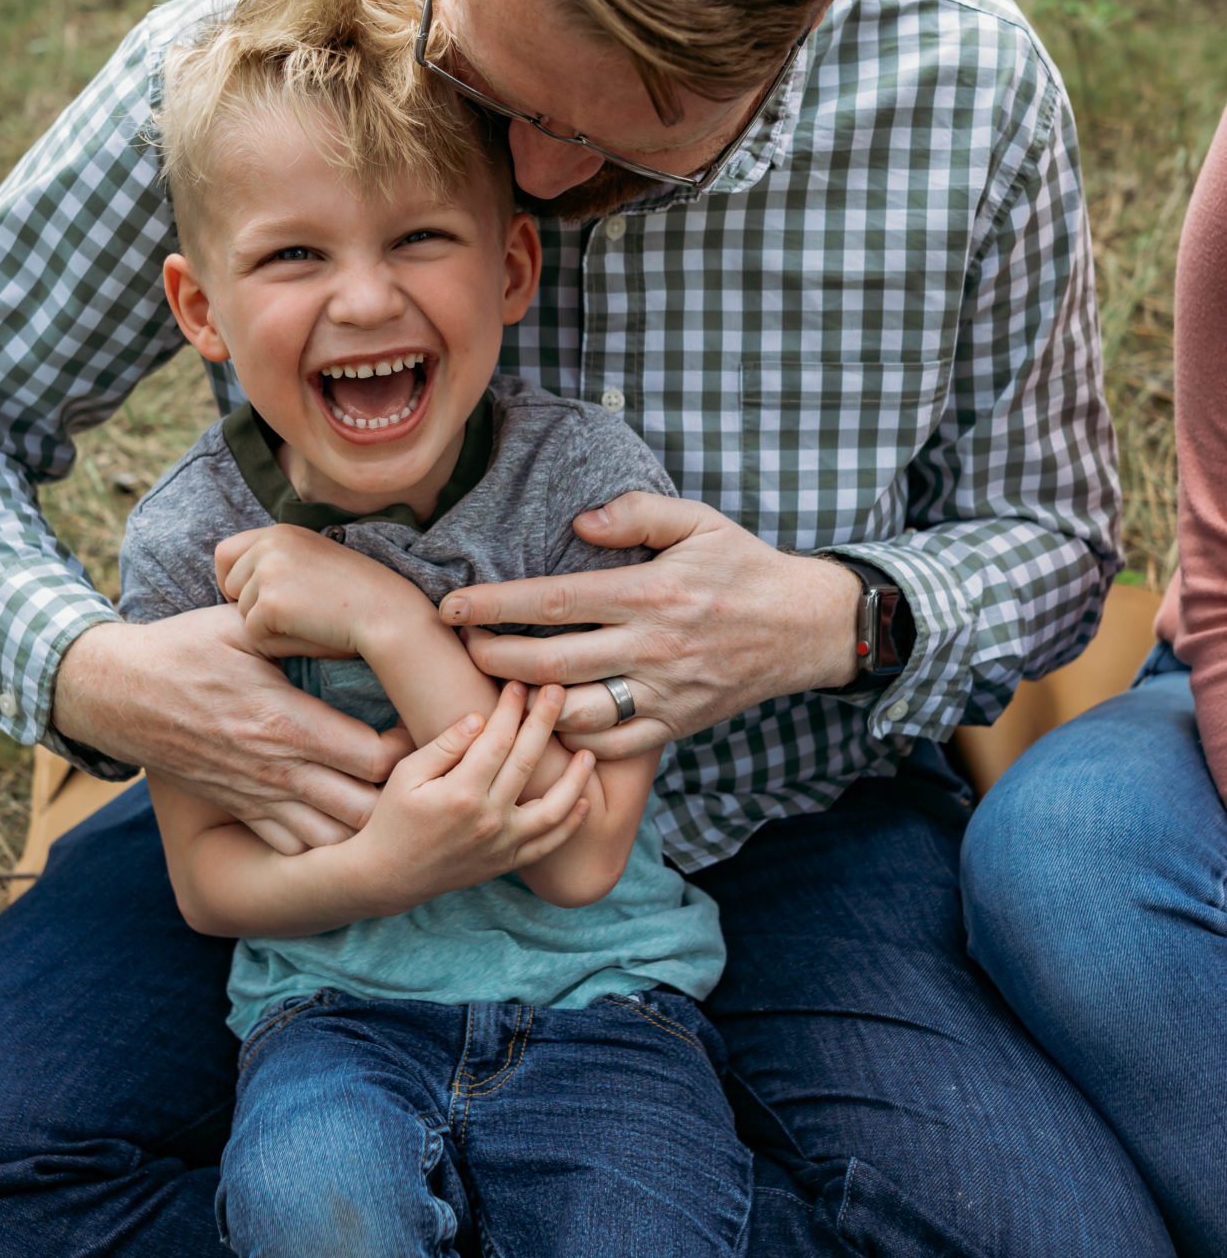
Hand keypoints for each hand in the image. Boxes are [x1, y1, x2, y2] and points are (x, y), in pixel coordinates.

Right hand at [53, 608, 411, 851]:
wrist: (117, 693)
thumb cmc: (184, 648)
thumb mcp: (244, 626)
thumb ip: (305, 629)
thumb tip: (364, 623)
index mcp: (285, 721)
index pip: (374, 757)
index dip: (412, 750)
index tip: (425, 730)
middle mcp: (275, 769)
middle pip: (364, 809)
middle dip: (401, 799)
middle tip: (424, 775)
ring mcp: (256, 797)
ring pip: (333, 839)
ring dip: (368, 826)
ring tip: (395, 802)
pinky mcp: (239, 810)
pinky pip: (293, 847)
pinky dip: (326, 842)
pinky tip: (346, 819)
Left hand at [215, 524, 430, 660]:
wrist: (384, 610)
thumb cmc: (357, 593)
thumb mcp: (315, 558)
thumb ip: (280, 560)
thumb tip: (237, 580)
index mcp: (281, 531)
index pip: (226, 552)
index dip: (233, 578)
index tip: (248, 596)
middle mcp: (270, 544)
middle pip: (230, 582)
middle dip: (247, 603)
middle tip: (281, 616)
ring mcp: (268, 572)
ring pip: (241, 610)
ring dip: (266, 624)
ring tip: (306, 621)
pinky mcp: (270, 603)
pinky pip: (254, 633)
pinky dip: (276, 642)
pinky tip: (308, 632)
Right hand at [356, 682, 593, 910]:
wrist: (389, 876)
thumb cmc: (394, 817)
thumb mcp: (407, 774)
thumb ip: (444, 746)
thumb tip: (479, 718)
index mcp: (460, 793)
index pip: (496, 740)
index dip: (510, 709)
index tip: (517, 684)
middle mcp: (487, 819)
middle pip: (526, 762)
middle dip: (544, 722)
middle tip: (558, 691)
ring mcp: (501, 844)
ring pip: (552, 809)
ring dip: (575, 779)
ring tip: (589, 752)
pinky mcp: (506, 862)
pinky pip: (548, 846)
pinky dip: (570, 825)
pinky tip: (585, 802)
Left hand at [438, 493, 860, 758]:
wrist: (807, 627)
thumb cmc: (745, 568)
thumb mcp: (698, 521)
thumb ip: (637, 513)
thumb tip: (579, 521)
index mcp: (650, 593)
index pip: (555, 600)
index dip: (495, 603)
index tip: (451, 604)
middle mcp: (653, 647)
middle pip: (549, 662)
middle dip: (492, 655)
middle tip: (460, 644)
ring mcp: (664, 691)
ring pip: (574, 712)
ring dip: (525, 703)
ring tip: (496, 683)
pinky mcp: (677, 723)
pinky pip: (611, 744)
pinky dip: (572, 738)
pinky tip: (547, 719)